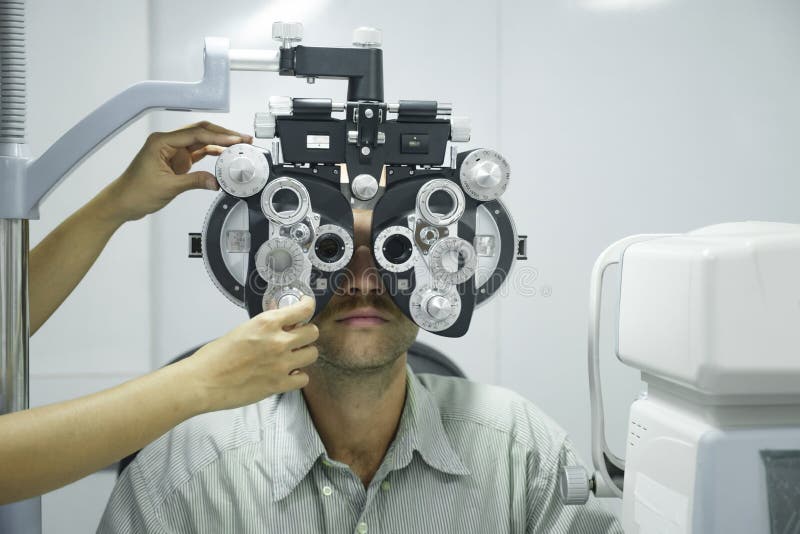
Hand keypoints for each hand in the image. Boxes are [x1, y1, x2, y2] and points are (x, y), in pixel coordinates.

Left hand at [101, 121, 251, 222]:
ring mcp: (173, 150)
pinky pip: (199, 152)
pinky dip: (212, 154)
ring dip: (220, 143)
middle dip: (223, 134)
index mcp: (161, 142)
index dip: (218, 136)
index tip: (235, 141)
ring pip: (202, 141)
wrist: (122, 202)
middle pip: (201, 132)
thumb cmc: (135, 192)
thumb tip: (215, 181)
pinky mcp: (177, 160)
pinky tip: (225, 156)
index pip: (196, 134)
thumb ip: (194, 181)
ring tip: (239, 146)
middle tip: (242, 139)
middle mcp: (168, 142)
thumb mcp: (168, 187)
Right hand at [178, 297, 318, 412]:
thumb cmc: (215, 357)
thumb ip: (265, 326)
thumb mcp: (242, 329)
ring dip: (304, 354)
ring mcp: (281, 364)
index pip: (303, 309)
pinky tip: (287, 373)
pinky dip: (298, 376)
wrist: (203, 381)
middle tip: (297, 336)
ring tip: (292, 356)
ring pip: (312, 354)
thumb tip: (279, 321)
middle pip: (313, 332)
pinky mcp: (279, 384)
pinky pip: (304, 378)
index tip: (306, 306)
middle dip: (306, 333)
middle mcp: (278, 341)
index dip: (308, 306)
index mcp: (266, 323)